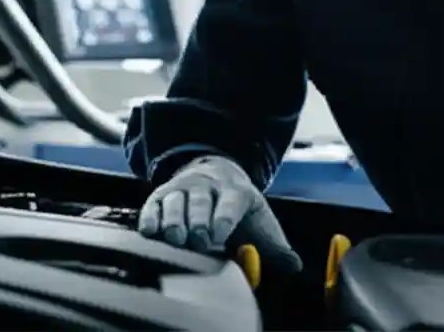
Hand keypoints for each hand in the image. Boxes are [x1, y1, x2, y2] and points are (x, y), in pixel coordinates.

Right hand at [138, 155, 302, 272]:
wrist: (215, 177)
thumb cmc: (239, 211)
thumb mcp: (259, 223)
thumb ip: (275, 247)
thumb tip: (293, 265)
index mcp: (235, 189)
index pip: (230, 201)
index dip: (224, 217)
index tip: (219, 235)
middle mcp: (206, 184)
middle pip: (199, 200)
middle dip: (198, 222)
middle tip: (199, 242)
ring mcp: (181, 187)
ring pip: (174, 200)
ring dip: (174, 220)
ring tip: (176, 239)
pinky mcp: (159, 196)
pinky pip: (152, 205)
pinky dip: (151, 218)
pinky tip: (151, 232)